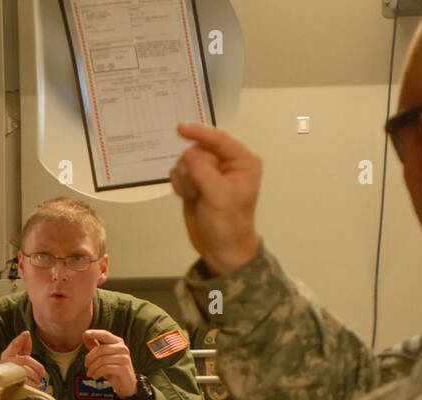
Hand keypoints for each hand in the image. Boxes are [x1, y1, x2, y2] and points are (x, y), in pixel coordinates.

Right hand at [0, 330, 47, 388]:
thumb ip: (23, 347)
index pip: (14, 344)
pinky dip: (32, 385)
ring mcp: (7, 372)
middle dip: (37, 366)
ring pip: (25, 371)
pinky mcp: (10, 383)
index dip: (20, 339)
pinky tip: (36, 387)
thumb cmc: (13, 369)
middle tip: (43, 373)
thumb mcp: (18, 357)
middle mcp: (5, 362)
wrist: (3, 386)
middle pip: (25, 360)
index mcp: (7, 354)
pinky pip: (24, 383)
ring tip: (39, 381)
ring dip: (35, 376)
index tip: (27, 333)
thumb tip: (27, 334)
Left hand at [83, 329, 137, 397]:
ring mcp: (124, 358)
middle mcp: (122, 348)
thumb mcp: (103, 356)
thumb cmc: (112, 368)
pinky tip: (95, 376)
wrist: (125, 384)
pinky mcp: (123, 369)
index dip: (94, 333)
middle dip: (89, 358)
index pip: (105, 334)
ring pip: (102, 360)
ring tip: (90, 373)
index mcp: (118, 342)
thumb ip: (95, 345)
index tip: (85, 334)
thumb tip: (85, 335)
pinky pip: (105, 368)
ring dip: (92, 368)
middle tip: (86, 365)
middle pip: (101, 349)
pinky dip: (97, 373)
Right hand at [169, 123, 262, 275]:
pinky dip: (180, 185)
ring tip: (197, 196)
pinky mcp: (195, 181)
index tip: (181, 130)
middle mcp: (226, 163)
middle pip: (198, 150)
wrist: (221, 248)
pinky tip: (191, 197)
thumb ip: (204, 172)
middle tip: (199, 189)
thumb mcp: (220, 198)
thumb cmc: (230, 226)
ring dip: (186, 180)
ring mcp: (209, 172)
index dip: (199, 133)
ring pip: (185, 162)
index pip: (219, 140)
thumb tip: (188, 154)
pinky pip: (178, 172)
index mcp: (243, 162)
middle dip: (193, 169)